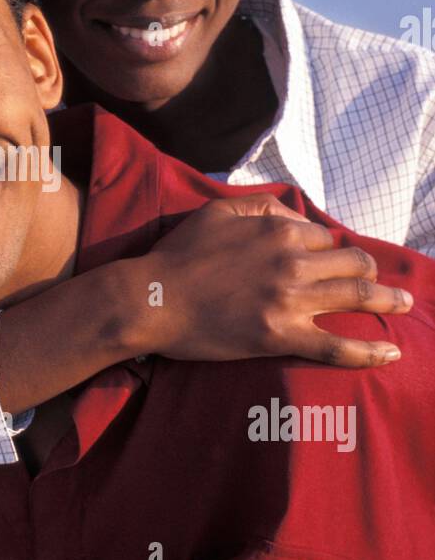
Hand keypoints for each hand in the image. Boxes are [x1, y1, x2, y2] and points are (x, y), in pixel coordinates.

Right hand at [121, 194, 410, 367]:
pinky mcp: (281, 336)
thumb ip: (262, 205)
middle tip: (381, 283)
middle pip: (352, 264)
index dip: (330, 250)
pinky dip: (368, 352)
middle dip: (372, 272)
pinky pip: (336, 346)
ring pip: (356, 298)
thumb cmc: (179, 256)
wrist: (153, 300)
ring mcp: (290, 300)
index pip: (324, 238)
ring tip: (406, 305)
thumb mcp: (218, 211)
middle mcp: (292, 262)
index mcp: (279, 231)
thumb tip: (295, 214)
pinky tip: (390, 354)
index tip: (334, 262)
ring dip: (388, 301)